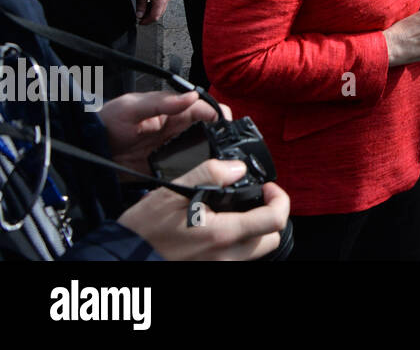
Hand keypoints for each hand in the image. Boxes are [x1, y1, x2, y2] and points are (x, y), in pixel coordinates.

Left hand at [101, 90, 221, 174]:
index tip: (226, 124)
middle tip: (227, 146)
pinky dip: (197, 172)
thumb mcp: (131, 108)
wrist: (87, 149)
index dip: (218, 115)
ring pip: (203, 151)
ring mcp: (174, 149)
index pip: (204, 109)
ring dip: (213, 155)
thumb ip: (161, 103)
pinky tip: (203, 176)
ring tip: (219, 162)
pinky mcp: (167, 168)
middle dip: (221, 137)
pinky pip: (187, 170)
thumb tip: (192, 97)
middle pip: (209, 131)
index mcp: (173, 110)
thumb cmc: (107, 122)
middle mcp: (178, 130)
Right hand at [117, 158, 289, 260]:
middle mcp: (226, 256)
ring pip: (254, 250)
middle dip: (270, 216)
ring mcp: (218, 266)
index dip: (280, 199)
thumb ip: (209, 174)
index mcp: (222, 234)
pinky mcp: (209, 270)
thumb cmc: (142, 231)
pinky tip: (220, 225)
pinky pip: (236, 257)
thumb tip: (238, 168)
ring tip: (237, 210)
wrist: (120, 260)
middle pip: (270, 239)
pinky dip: (238, 241)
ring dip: (254, 229)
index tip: (268, 187)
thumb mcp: (173, 192)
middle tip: (256, 198)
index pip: (274, 220)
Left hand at [136, 0, 171, 24]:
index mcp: (161, 1)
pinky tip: (147, 4)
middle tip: (140, 17)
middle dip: (149, 18)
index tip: (140, 22)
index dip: (146, 21)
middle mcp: (166, 0)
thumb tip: (139, 15)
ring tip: (142, 10)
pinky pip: (160, 4)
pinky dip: (153, 7)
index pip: (155, 16)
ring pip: (159, 10)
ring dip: (151, 12)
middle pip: (158, 14)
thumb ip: (141, 6)